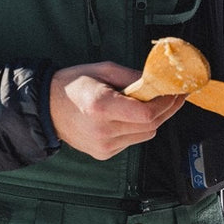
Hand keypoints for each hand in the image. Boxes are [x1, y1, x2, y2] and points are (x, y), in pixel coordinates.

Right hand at [49, 62, 185, 160]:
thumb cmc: (73, 85)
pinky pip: (133, 141)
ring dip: (153, 119)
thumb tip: (158, 82)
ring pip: (146, 135)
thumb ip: (133, 77)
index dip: (166, 103)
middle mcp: (102, 130)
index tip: (175, 92)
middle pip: (151, 126)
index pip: (146, 113)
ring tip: (151, 103)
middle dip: (167, 110)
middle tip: (174, 96)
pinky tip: (129, 116)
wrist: (47, 109)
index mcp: (101, 106)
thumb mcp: (103, 69)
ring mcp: (103, 146)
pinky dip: (137, 128)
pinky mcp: (104, 153)